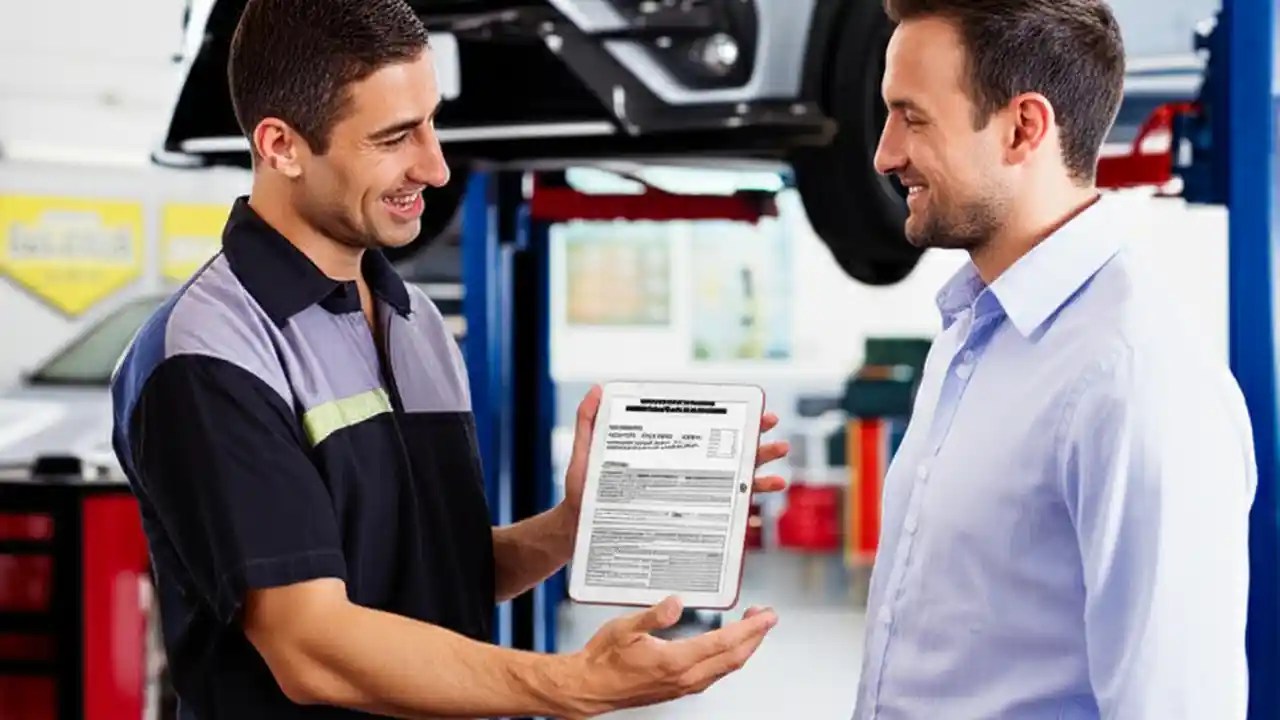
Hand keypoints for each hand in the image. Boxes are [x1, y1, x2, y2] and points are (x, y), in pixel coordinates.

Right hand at [558, 597, 777, 717]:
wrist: (590, 687)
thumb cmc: (604, 658)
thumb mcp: (625, 627)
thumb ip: (654, 615)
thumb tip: (676, 602)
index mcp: (675, 660)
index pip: (724, 643)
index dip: (750, 628)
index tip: (766, 616)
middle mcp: (684, 677)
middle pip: (733, 658)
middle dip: (754, 637)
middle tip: (766, 617)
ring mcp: (682, 686)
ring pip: (725, 668)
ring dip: (743, 648)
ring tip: (750, 629)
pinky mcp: (677, 689)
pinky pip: (713, 675)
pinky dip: (728, 659)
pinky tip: (726, 649)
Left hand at [561, 386, 791, 519]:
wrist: (578, 532)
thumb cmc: (585, 494)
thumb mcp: (586, 455)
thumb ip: (590, 422)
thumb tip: (598, 388)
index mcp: (669, 456)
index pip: (708, 436)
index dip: (739, 424)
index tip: (760, 414)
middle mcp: (684, 478)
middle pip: (730, 461)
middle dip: (760, 452)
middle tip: (780, 444)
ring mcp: (688, 504)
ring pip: (732, 493)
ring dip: (758, 486)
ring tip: (777, 482)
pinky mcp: (685, 530)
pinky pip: (719, 529)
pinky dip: (739, 525)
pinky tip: (753, 521)